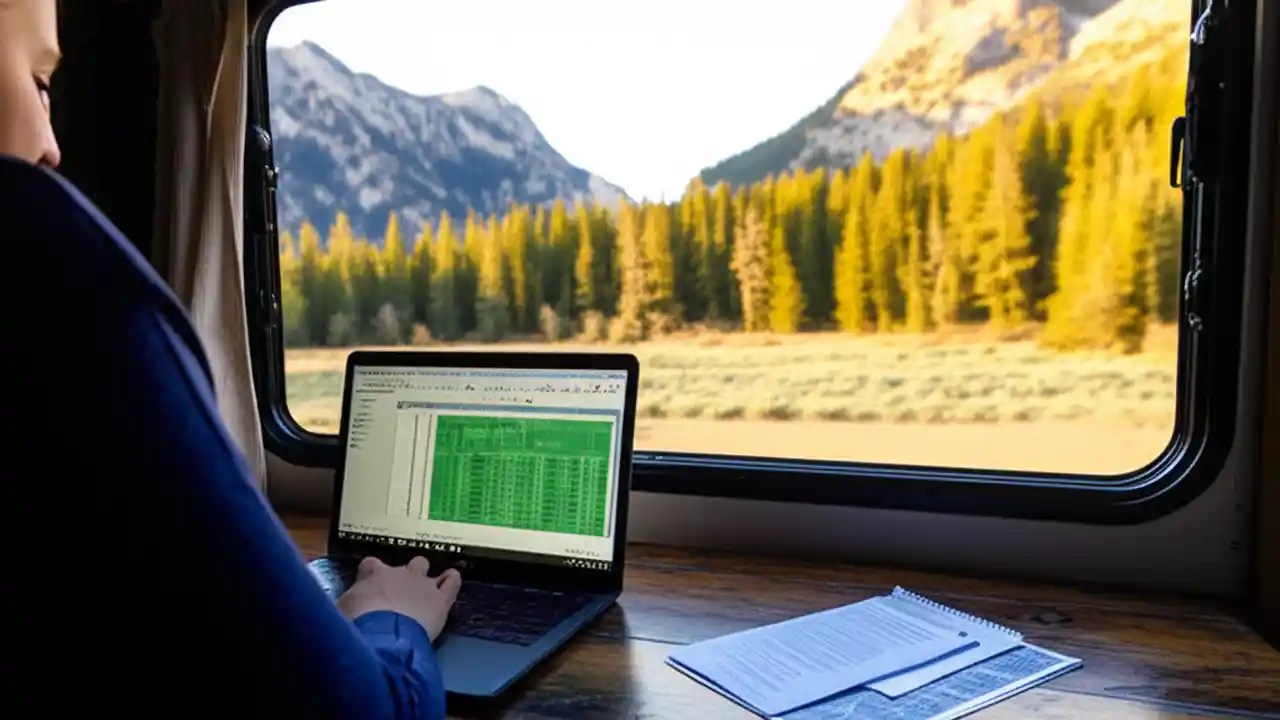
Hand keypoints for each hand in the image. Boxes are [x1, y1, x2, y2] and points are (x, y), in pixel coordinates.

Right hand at [337, 556, 461, 640]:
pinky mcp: (440, 598)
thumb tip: (338, 612)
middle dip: (403, 576)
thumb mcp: (341, 614)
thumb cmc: (356, 627)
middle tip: (400, 593)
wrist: (383, 638)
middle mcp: (399, 573)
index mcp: (372, 575)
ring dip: (425, 577)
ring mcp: (422, 584)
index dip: (371, 573)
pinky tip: (452, 579)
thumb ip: (346, 607)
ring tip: (426, 587)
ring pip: (425, 567)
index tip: (369, 583)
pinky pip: (450, 581)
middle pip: (404, 565)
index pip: (370, 565)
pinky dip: (451, 580)